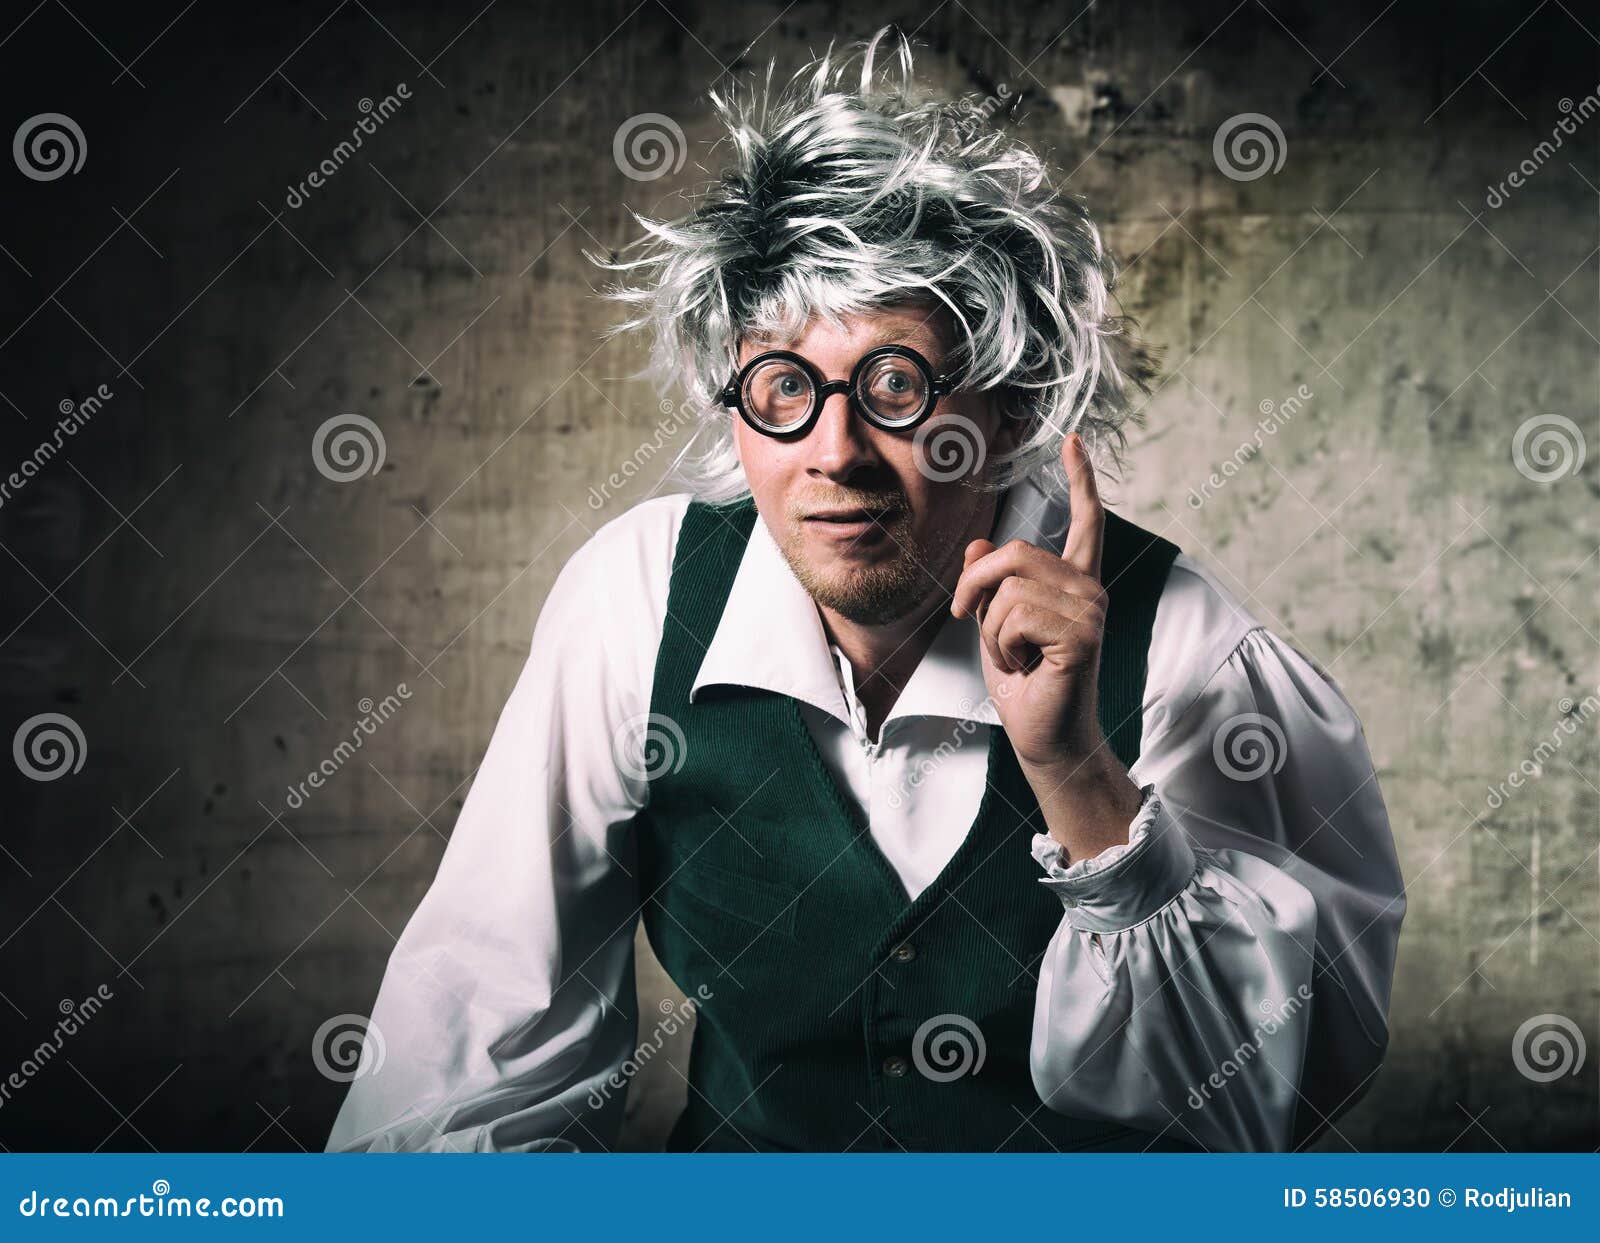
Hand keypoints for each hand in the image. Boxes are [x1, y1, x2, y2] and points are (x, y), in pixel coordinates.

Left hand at [950, 432, 1142, 857]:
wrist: (1043, 738)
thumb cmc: (1023, 686)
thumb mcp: (994, 626)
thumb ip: (991, 584)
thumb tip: (980, 546)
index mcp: (1075, 583)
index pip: (1084, 522)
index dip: (1080, 481)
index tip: (1073, 441)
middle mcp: (1090, 589)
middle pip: (1013, 554)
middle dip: (976, 589)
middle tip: (972, 625)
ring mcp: (1091, 610)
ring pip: (1007, 589)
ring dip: (991, 631)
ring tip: (1015, 658)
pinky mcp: (1082, 633)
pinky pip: (1013, 616)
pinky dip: (1002, 646)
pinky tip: (1026, 668)